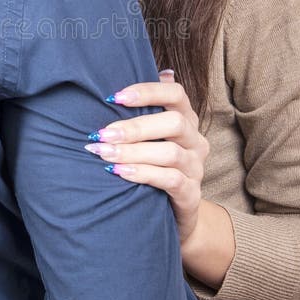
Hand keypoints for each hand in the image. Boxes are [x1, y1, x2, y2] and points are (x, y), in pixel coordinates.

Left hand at [85, 71, 207, 244]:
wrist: (174, 215)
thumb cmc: (154, 167)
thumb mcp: (149, 138)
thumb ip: (141, 112)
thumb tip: (120, 84)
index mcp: (186, 119)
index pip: (175, 93)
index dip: (147, 91)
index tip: (113, 97)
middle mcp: (195, 140)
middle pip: (174, 123)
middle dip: (135, 127)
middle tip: (103, 133)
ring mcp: (196, 168)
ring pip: (170, 153)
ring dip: (133, 152)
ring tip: (104, 153)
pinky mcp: (191, 194)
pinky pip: (170, 179)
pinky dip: (143, 173)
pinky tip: (119, 172)